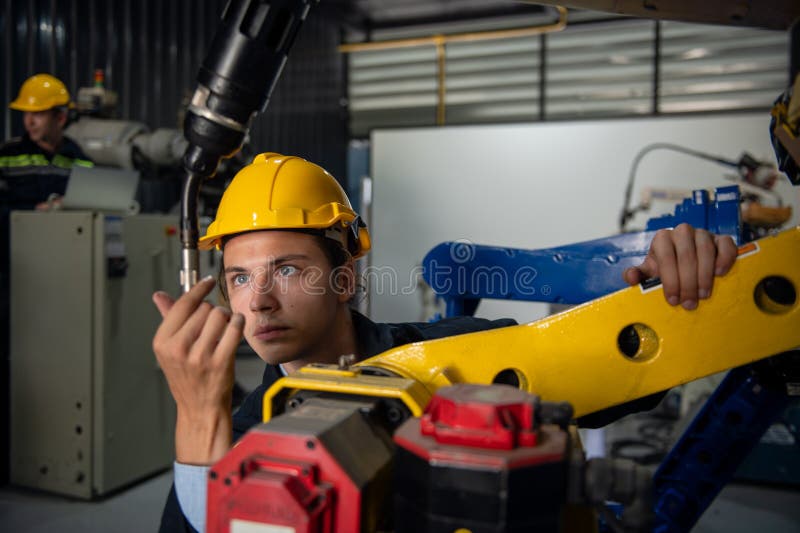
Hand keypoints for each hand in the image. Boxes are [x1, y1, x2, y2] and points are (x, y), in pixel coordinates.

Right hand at [152, 276, 243, 463]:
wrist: (200, 409)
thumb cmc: (187, 378)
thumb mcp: (170, 350)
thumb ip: (168, 319)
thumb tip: (159, 296)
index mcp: (163, 342)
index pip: (182, 304)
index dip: (198, 290)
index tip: (206, 282)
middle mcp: (178, 349)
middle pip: (204, 308)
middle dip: (213, 311)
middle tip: (214, 323)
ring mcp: (199, 357)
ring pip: (220, 315)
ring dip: (227, 316)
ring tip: (224, 327)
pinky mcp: (220, 362)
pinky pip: (234, 328)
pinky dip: (238, 323)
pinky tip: (235, 327)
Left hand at [623, 223, 737, 309]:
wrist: (685, 260)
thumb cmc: (666, 267)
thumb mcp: (650, 271)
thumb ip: (638, 274)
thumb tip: (631, 278)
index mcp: (662, 238)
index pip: (666, 257)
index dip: (670, 280)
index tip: (673, 300)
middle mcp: (682, 232)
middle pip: (686, 255)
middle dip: (687, 282)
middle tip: (690, 303)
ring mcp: (703, 233)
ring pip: (706, 250)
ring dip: (705, 275)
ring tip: (703, 295)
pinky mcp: (721, 239)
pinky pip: (727, 244)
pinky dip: (725, 258)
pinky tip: (720, 274)